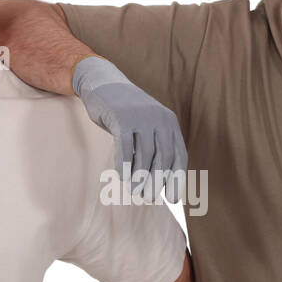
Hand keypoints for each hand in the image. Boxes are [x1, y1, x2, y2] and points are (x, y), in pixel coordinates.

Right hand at [72, 57, 188, 202]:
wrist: (103, 83)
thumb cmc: (125, 113)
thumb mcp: (146, 126)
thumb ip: (154, 147)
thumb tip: (158, 182)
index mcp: (169, 122)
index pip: (179, 155)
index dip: (177, 178)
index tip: (172, 198)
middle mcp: (159, 118)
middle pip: (163, 157)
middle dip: (157, 181)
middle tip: (149, 198)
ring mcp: (141, 117)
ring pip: (144, 155)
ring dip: (140, 177)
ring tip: (135, 192)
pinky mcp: (121, 117)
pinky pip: (124, 147)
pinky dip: (124, 164)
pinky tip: (123, 177)